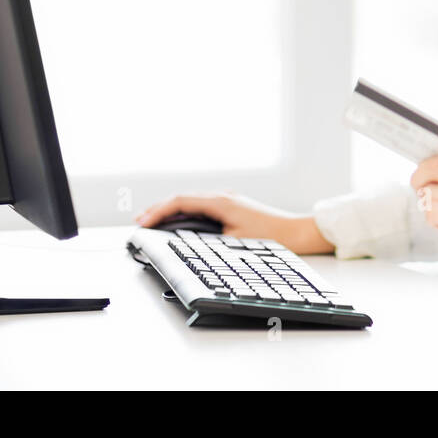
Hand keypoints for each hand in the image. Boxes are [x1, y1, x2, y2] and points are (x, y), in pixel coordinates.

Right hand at [134, 192, 334, 253]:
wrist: (297, 233)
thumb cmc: (271, 236)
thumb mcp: (234, 241)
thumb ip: (208, 238)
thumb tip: (185, 240)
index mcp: (220, 201)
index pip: (180, 201)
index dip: (158, 211)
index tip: (143, 222)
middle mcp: (222, 197)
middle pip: (183, 199)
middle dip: (159, 210)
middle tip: (140, 221)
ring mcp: (227, 201)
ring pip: (191, 202)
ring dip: (171, 211)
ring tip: (152, 221)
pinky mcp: (231, 208)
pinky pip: (201, 207)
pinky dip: (185, 213)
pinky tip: (178, 222)